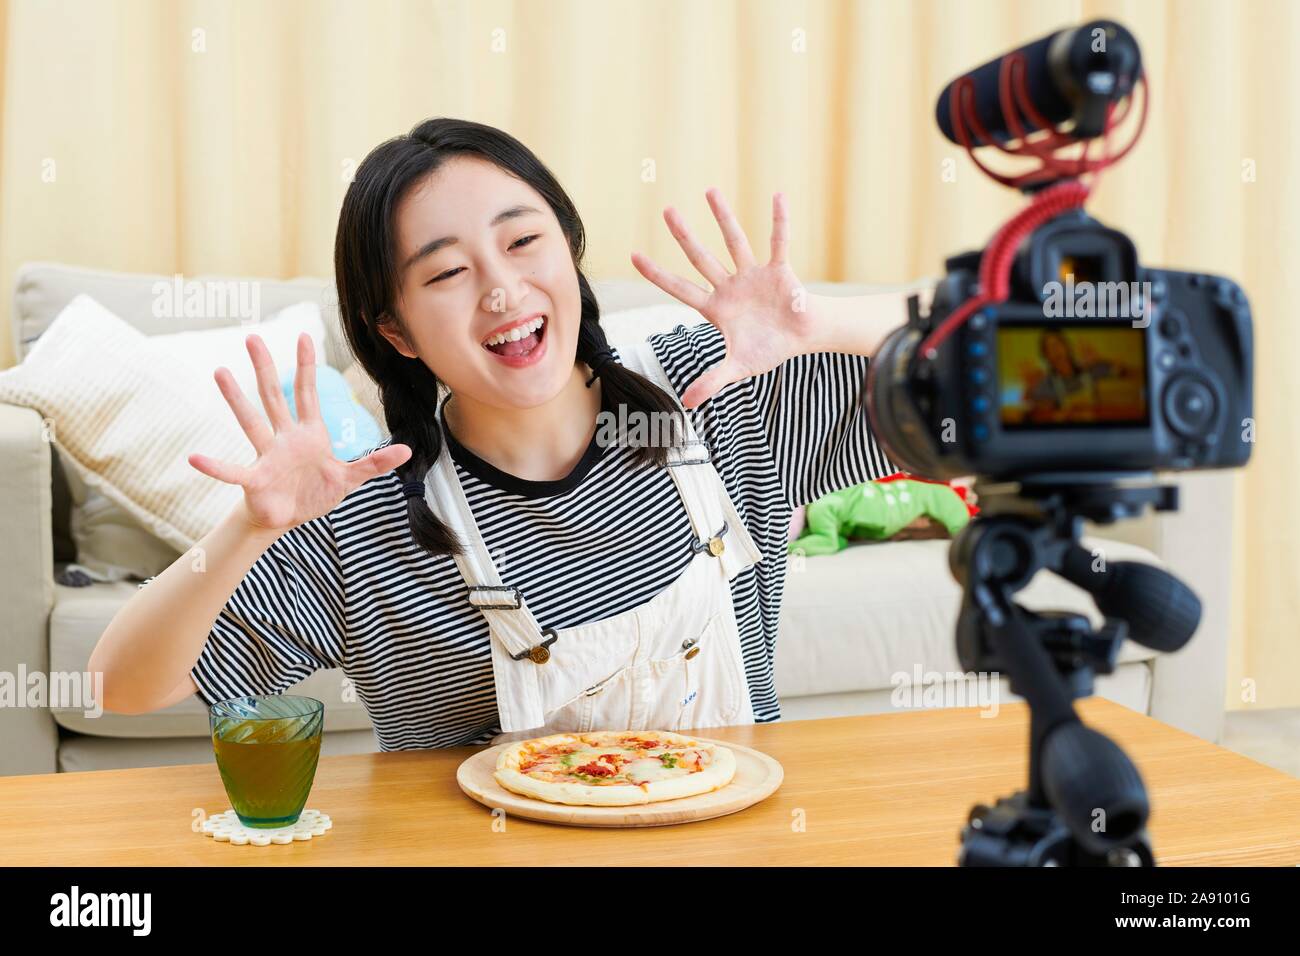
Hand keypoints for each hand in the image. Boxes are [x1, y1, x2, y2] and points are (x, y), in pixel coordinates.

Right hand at [188, 332, 411, 532]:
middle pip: (273, 396)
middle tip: (251, 337)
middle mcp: (284, 437)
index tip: (304, 336)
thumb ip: (374, 463)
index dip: (307, 365)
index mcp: (308, 433)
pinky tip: (195, 459)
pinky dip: (215, 467)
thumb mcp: (350, 478)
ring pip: (250, 421)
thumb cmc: (314, 492)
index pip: (307, 392)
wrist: (286, 519)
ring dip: (235, 398)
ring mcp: (267, 456)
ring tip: (219, 371)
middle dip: (265, 367)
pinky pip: (232, 471)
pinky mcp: (254, 480)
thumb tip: (408, 450)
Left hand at [631, 188, 813, 407]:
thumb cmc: (768, 348)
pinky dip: (780, 221)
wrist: (803, 338)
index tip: (634, 257)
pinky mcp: (779, 270)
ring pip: (735, 242)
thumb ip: (712, 381)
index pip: (680, 288)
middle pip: (702, 258)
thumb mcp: (738, 368)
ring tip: (709, 191)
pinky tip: (778, 197)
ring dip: (724, 218)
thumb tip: (686, 404)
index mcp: (716, 307)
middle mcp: (730, 285)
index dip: (658, 275)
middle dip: (684, 236)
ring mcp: (753, 275)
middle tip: (667, 211)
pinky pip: (779, 241)